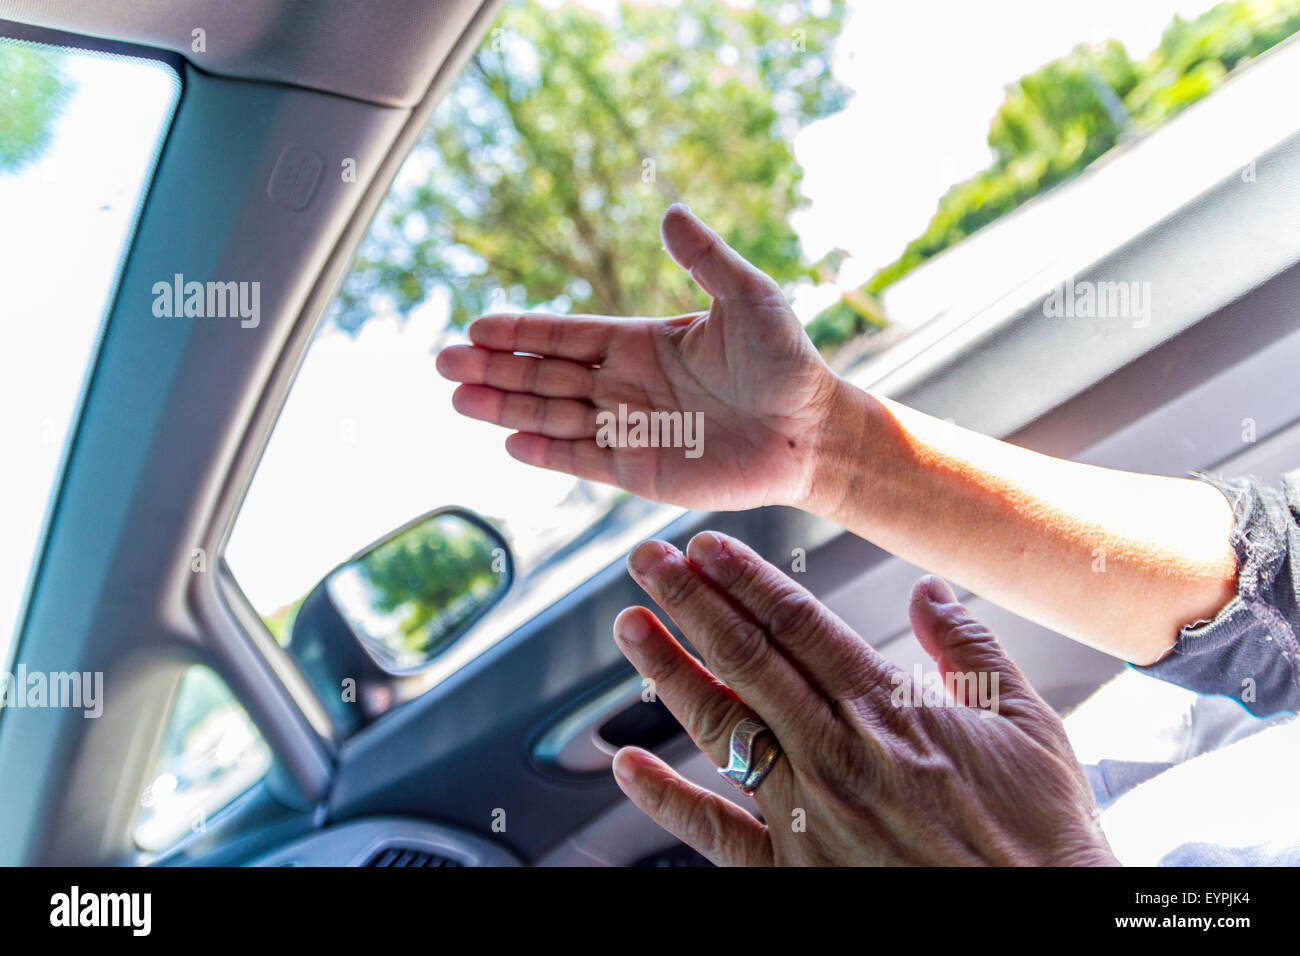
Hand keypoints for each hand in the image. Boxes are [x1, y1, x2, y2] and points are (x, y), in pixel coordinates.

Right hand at [435, 204, 842, 510]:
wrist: (812, 431)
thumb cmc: (787, 362)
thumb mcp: (748, 297)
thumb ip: (706, 259)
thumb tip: (668, 211)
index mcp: (641, 343)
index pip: (566, 335)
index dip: (522, 332)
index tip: (476, 326)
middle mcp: (624, 384)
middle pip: (546, 375)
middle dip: (495, 368)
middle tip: (444, 361)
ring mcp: (629, 429)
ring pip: (553, 416)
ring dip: (506, 408)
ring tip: (459, 398)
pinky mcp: (640, 470)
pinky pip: (583, 459)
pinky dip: (547, 453)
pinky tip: (509, 441)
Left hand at [610, 530, 1117, 865]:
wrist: (1043, 928)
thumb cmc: (1041, 840)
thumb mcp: (1030, 726)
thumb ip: (972, 649)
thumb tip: (930, 590)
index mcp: (892, 713)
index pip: (800, 627)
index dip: (747, 580)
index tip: (706, 548)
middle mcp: (839, 756)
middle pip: (748, 661)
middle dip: (691, 603)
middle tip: (648, 561)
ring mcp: (809, 817)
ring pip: (723, 728)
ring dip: (670, 671)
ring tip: (631, 626)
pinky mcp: (793, 876)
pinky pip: (715, 833)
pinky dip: (665, 799)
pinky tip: (623, 764)